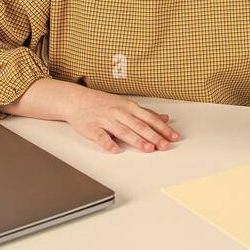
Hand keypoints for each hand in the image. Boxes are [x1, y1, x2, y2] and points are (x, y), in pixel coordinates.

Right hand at [62, 86, 179, 153]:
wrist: (76, 99)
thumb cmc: (103, 103)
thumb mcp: (126, 104)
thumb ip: (145, 113)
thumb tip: (165, 118)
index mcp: (129, 107)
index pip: (149, 118)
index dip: (162, 128)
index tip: (173, 137)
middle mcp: (119, 112)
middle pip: (139, 125)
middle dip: (153, 136)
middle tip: (164, 145)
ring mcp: (106, 120)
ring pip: (123, 131)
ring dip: (137, 140)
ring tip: (148, 148)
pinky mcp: (92, 128)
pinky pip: (101, 137)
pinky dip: (108, 143)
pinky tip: (116, 150)